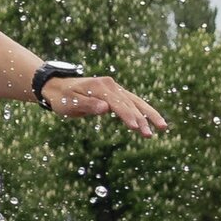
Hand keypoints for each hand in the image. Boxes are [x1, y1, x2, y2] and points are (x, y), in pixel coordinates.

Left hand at [43, 75, 169, 137]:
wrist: (58, 87)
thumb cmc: (62, 99)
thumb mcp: (70, 104)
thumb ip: (87, 106)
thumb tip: (105, 108)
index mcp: (100, 88)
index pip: (118, 104)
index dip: (127, 116)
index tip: (136, 127)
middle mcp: (110, 85)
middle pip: (131, 103)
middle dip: (142, 119)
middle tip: (150, 134)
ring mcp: (115, 88)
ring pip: (136, 101)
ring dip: (149, 114)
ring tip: (163, 127)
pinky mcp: (116, 93)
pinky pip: (132, 102)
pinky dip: (143, 111)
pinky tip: (152, 121)